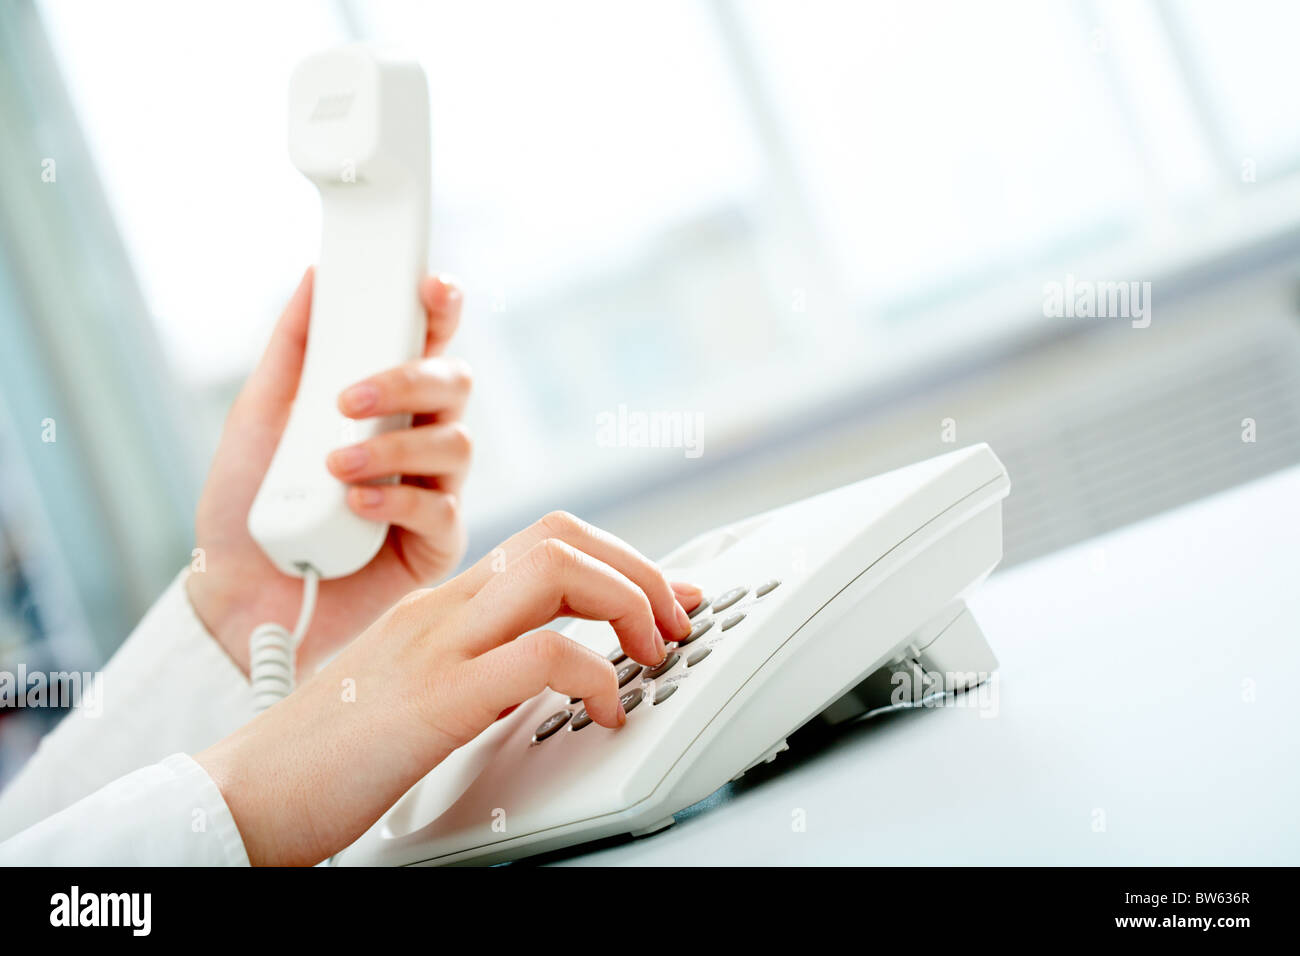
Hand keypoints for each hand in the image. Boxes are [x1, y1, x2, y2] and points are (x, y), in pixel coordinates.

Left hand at [187, 268, 471, 674]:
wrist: (236, 593)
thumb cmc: (250, 504)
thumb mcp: (260, 415)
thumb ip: (294, 348)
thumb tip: (316, 276)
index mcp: (387, 401)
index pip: (430, 341)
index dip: (442, 308)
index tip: (429, 287)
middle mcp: (420, 439)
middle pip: (456, 384)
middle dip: (409, 381)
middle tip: (349, 399)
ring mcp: (434, 491)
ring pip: (456, 445)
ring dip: (394, 449)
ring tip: (335, 467)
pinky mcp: (437, 546)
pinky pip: (444, 511)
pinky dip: (398, 502)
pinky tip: (355, 506)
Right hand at [195, 512, 703, 865]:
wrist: (247, 795)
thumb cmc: (329, 752)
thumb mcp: (417, 686)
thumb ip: (477, 662)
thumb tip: (552, 664)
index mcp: (441, 604)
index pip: (547, 541)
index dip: (622, 559)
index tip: (666, 596)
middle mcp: (443, 609)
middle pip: (563, 534)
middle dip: (639, 569)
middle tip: (673, 621)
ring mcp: (438, 646)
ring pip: (559, 571)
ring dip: (628, 603)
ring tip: (650, 654)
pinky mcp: (436, 700)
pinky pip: (543, 657)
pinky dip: (596, 677)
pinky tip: (604, 711)